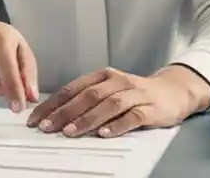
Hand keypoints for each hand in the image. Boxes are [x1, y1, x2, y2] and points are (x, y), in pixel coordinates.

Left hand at [27, 65, 209, 137]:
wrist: (173, 90)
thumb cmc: (134, 93)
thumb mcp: (108, 90)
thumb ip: (85, 99)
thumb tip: (54, 115)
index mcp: (102, 76)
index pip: (71, 89)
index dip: (52, 104)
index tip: (35, 118)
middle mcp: (117, 81)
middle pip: (87, 96)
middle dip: (65, 112)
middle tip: (48, 126)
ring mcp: (135, 93)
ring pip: (108, 104)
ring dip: (87, 118)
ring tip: (71, 131)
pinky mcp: (152, 108)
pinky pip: (133, 116)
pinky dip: (117, 125)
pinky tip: (105, 134)